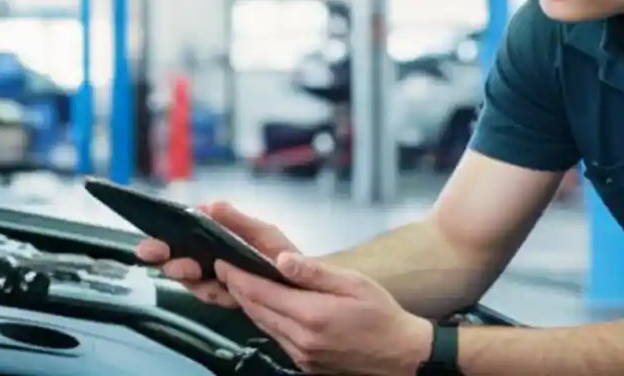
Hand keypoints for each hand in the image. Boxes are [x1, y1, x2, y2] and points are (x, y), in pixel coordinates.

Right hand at [134, 200, 298, 307]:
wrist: (310, 290)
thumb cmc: (286, 255)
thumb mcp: (264, 234)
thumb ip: (237, 221)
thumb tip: (209, 205)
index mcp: (222, 238)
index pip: (189, 233)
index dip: (169, 233)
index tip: (154, 233)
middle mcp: (216, 258)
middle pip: (184, 257)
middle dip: (167, 254)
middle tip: (150, 253)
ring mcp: (222, 279)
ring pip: (194, 277)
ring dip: (185, 273)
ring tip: (182, 267)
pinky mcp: (232, 297)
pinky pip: (214, 294)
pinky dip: (208, 290)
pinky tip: (208, 285)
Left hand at [216, 252, 432, 374]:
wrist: (401, 354)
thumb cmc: (381, 314)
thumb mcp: (353, 283)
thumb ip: (315, 272)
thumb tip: (281, 259)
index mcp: (311, 315)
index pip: (260, 293)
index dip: (237, 276)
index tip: (223, 261)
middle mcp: (301, 338)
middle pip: (255, 310)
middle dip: (236, 288)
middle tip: (223, 268)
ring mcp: (301, 354)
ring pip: (262, 325)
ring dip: (247, 304)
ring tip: (237, 283)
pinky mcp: (305, 363)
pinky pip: (276, 337)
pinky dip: (264, 319)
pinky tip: (264, 306)